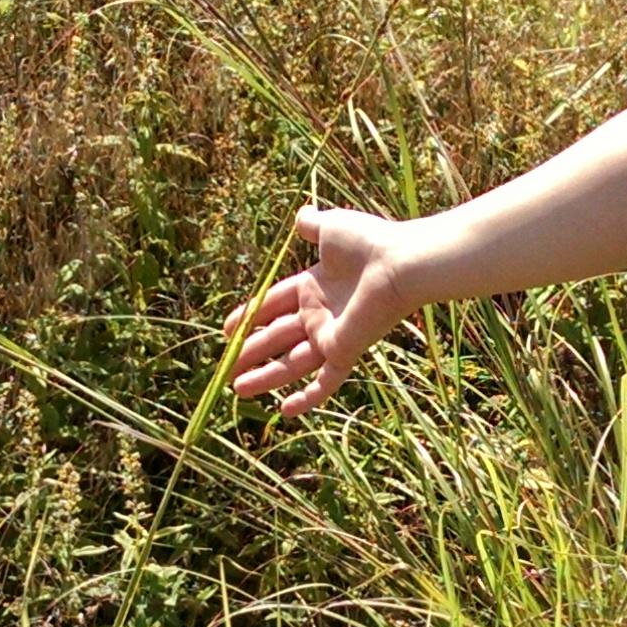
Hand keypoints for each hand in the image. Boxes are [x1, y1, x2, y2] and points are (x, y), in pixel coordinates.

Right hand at [229, 205, 431, 415]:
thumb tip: (302, 214)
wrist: (399, 263)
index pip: (273, 305)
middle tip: (227, 364)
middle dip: (250, 350)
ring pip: (291, 363)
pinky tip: (285, 412)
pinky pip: (325, 382)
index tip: (227, 330)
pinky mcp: (344, 351)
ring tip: (237, 389)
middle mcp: (319, 314)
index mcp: (313, 286)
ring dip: (264, 376)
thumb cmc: (367, 243)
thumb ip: (313, 226)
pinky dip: (307, 398)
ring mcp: (331, 335)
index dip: (249, 316)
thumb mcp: (332, 228)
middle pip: (276, 336)